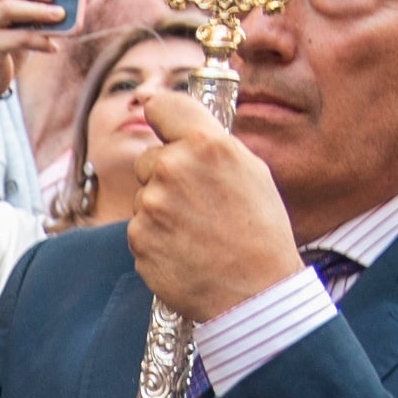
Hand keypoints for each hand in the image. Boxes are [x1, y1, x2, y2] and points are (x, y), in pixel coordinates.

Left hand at [126, 90, 303, 324]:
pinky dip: (155, 238)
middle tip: (198, 202)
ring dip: (161, 209)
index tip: (165, 126)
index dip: (163, 117)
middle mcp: (173, 168)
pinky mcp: (137, 238)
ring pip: (143, 195)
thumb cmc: (260, 231)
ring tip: (196, 230)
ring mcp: (150, 205)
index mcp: (206, 144)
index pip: (161, 106)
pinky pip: (139, 228)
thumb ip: (211, 145)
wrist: (255, 292)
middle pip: (148, 158)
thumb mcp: (250, 171)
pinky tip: (184, 250)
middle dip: (165, 175)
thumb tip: (182, 128)